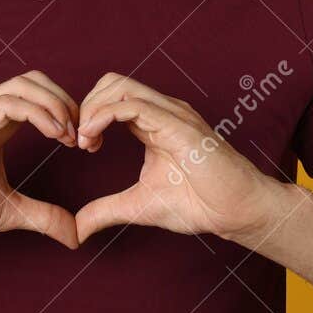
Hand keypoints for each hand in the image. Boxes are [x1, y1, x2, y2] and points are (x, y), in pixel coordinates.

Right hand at [0, 71, 80, 248]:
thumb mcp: (6, 211)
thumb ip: (41, 217)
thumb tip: (75, 235)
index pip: (36, 94)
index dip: (65, 110)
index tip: (83, 143)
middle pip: (34, 79)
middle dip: (65, 101)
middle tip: (84, 134)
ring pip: (24, 85)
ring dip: (56, 105)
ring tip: (72, 136)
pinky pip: (9, 104)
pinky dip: (40, 114)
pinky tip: (57, 136)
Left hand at [72, 73, 290, 245]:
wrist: (236, 211)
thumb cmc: (199, 204)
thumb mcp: (138, 206)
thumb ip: (105, 211)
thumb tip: (76, 230)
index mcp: (153, 123)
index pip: (111, 98)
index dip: (88, 116)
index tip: (80, 146)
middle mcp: (162, 111)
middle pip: (111, 83)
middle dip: (85, 106)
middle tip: (79, 141)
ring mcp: (171, 114)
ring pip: (119, 87)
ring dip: (92, 109)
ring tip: (85, 141)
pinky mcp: (177, 125)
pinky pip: (132, 105)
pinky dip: (104, 116)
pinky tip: (93, 139)